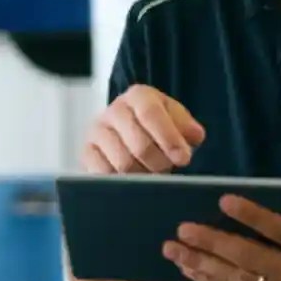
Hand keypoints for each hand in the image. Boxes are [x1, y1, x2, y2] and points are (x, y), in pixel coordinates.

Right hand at [81, 85, 205, 173]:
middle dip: (159, 162)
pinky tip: (135, 181)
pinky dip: (124, 183)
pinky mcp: (87, 153)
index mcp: (138, 96)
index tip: (183, 158)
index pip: (150, 113)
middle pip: (138, 144)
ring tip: (153, 175)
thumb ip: (187, 126)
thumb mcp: (177, 120)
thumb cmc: (158, 128)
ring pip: (123, 164)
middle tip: (169, 169)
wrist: (130, 132)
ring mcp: (97, 132)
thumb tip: (194, 135)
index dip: (169, 138)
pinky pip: (105, 175)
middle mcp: (114, 110)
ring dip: (144, 176)